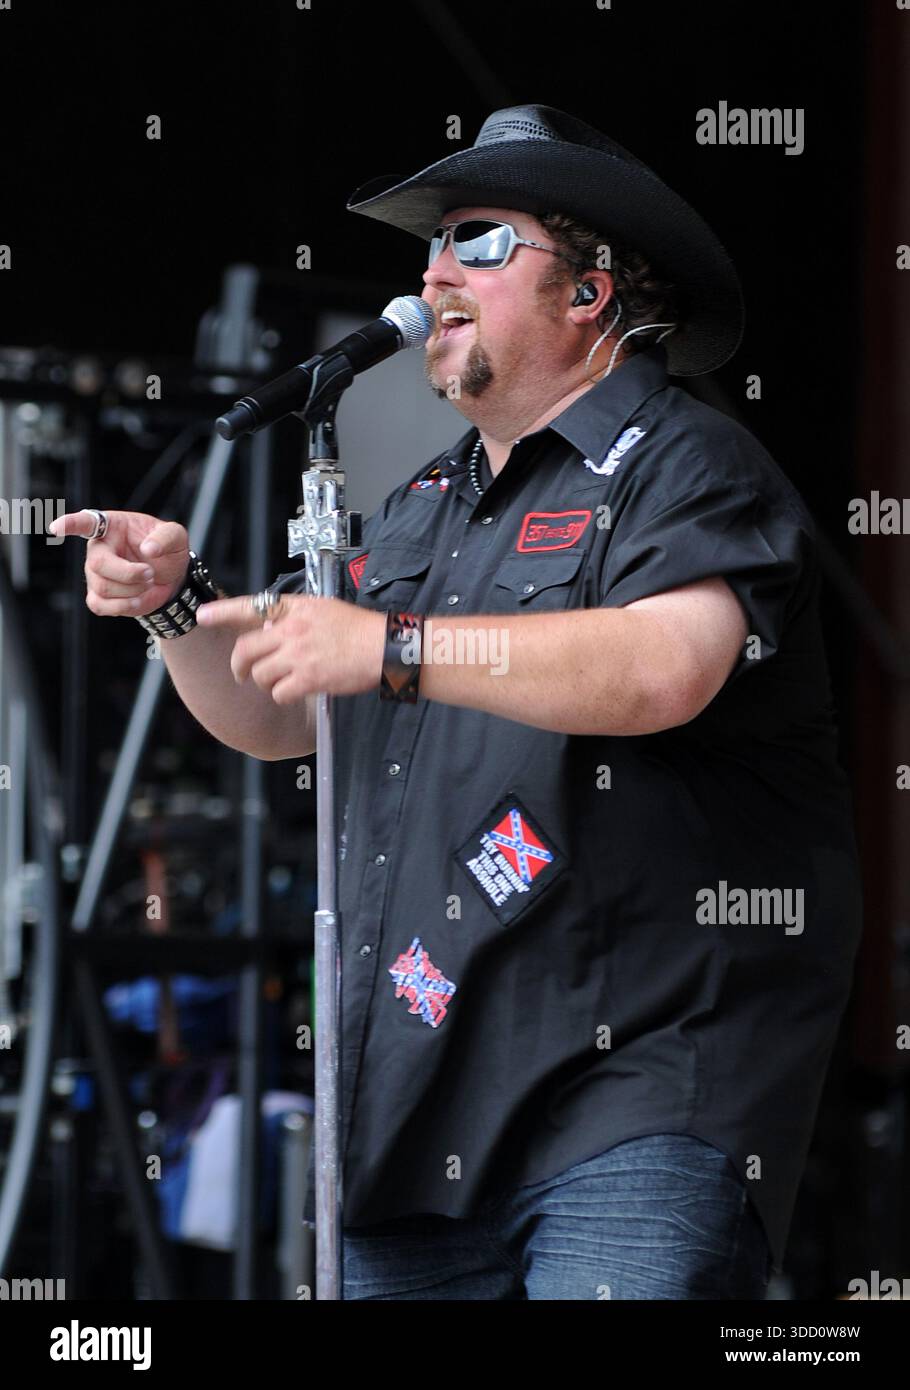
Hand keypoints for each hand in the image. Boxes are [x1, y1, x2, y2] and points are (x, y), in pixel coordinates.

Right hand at [47, 509, 189, 616]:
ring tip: (148, 583)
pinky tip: (137, 600)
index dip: (70, 524)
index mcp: (112, 526)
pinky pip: (99, 605)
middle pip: (98, 564)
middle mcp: (97, 548)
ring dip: (132, 590)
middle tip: (150, 573)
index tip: (57, 528)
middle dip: (128, 573)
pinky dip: (123, 606)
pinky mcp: (97, 595)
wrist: (170, 577)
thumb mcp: (176, 537)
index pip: (86, 522)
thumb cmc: (166, 550)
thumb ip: (166, 538)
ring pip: (103, 587)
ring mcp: (94, 573)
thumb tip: (147, 549)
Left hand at [196, 593, 387, 703]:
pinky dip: (283, 695)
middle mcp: (293, 629)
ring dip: (266, 683)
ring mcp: (299, 654)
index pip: (252, 607)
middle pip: (246, 649)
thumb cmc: (359, 630)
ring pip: (260, 674)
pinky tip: (295, 692)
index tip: (203, 616)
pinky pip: (279, 692)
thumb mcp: (323, 609)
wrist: (384, 647)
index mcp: (296, 608)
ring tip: (281, 683)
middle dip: (240, 666)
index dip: (223, 612)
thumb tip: (270, 630)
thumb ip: (294, 617)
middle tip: (242, 673)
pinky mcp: (308, 678)